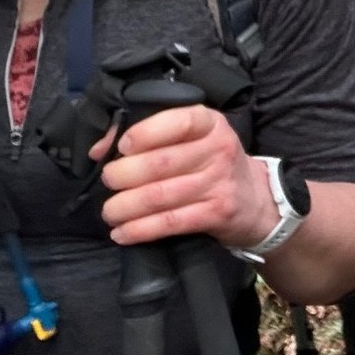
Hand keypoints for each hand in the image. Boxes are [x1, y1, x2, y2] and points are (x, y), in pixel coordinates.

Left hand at [89, 105, 279, 249]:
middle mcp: (218, 150)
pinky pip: (170, 222)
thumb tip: (100, 149)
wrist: (254, 200)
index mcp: (210, 123)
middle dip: (124, 174)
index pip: (179, 121)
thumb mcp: (193, 139)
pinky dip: (141, 230)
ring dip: (126, 206)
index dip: (146, 133)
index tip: (122, 146)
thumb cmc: (211, 163)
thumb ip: (149, 134)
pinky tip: (123, 233)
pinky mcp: (217, 214)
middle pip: (161, 162)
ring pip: (161, 195)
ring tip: (109, 211)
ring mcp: (219, 183)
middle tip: (108, 181)